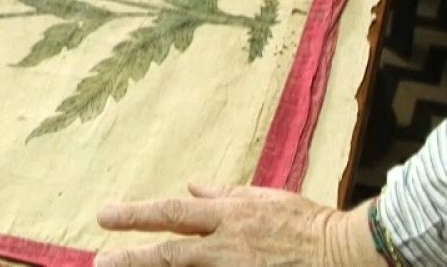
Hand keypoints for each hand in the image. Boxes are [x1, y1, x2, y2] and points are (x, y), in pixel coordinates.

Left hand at [95, 183, 382, 265]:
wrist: (347, 252)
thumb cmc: (309, 223)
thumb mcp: (266, 198)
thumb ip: (226, 195)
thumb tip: (195, 186)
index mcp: (230, 215)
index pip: (173, 212)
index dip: (136, 214)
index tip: (104, 216)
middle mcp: (227, 244)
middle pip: (169, 253)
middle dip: (131, 258)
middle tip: (99, 263)